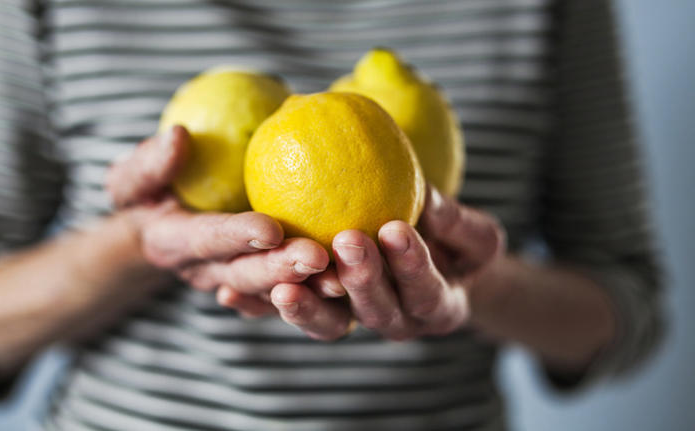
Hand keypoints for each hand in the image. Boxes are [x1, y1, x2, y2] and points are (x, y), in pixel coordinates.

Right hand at [106, 126, 328, 308]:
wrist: (165, 227)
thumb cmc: (151, 193)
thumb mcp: (131, 177)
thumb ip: (148, 163)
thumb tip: (178, 136)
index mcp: (174, 245)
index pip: (206, 240)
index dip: (236, 237)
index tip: (269, 228)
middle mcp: (209, 272)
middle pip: (247, 276)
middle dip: (281, 271)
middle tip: (317, 257)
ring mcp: (239, 283)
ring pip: (276, 294)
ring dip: (311, 291)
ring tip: (345, 277)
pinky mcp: (267, 285)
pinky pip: (295, 298)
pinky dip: (320, 296)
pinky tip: (350, 283)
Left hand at [223, 186, 504, 340]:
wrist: (433, 266)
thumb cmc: (457, 244)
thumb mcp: (473, 234)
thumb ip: (456, 221)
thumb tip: (427, 195)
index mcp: (436, 305)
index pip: (425, 289)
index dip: (412, 264)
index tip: (396, 226)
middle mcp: (395, 321)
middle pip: (376, 312)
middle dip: (361, 280)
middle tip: (345, 242)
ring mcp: (355, 320)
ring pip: (328, 324)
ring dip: (305, 307)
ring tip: (282, 287)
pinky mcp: (319, 312)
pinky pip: (290, 313)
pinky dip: (259, 308)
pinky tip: (230, 294)